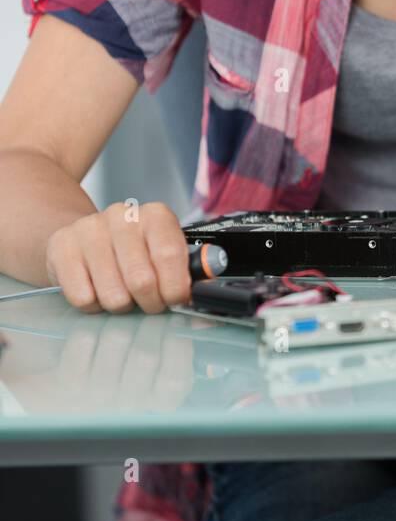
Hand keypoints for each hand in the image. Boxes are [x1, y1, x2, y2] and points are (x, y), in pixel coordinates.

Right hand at [46, 201, 190, 313]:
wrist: (85, 239)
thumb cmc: (133, 253)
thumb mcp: (163, 252)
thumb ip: (188, 266)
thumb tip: (209, 273)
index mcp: (155, 215)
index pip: (170, 254)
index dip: (175, 287)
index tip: (175, 301)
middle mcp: (122, 216)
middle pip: (141, 279)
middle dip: (150, 302)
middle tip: (148, 303)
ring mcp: (89, 229)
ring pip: (113, 294)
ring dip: (121, 305)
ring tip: (122, 294)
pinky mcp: (61, 247)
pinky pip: (83, 297)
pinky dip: (94, 305)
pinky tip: (96, 289)